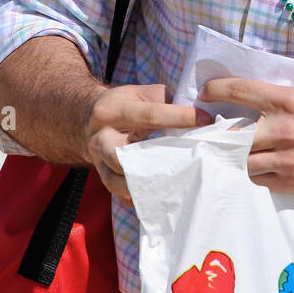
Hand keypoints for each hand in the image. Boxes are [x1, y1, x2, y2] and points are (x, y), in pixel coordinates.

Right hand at [85, 83, 212, 205]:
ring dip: (145, 185)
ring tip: (175, 183)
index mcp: (112, 110)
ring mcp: (98, 161)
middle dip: (156, 160)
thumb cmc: (125, 104)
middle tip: (187, 162)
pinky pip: (120, 195)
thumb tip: (198, 112)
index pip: (150, 115)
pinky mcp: (103, 177)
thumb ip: (166, 100)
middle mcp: (100, 137)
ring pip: (117, 181)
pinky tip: (160, 198)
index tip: (205, 120)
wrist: (88, 118)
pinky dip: (139, 199)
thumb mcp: (141, 93)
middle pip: (123, 154)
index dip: (180, 117)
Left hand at [199, 73, 293, 194]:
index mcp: (288, 101)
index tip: (205, 92)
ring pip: (243, 159)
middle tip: (217, 126)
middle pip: (234, 132)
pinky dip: (255, 171)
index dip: (215, 90)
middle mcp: (284, 130)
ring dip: (239, 153)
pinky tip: (260, 163)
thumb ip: (287, 80)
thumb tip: (258, 73)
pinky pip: (258, 178)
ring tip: (239, 148)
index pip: (239, 91)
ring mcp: (287, 159)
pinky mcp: (291, 182)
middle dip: (223, 129)